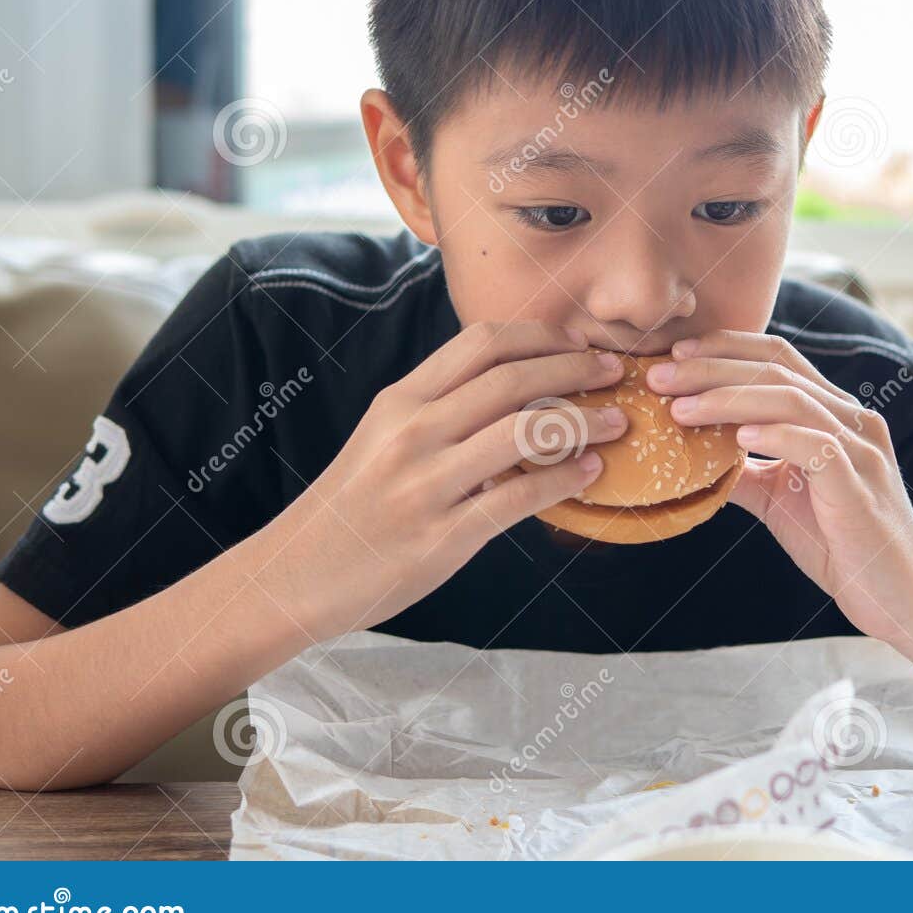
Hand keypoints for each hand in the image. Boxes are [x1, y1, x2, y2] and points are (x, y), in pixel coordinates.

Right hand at [270, 321, 627, 638]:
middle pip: (511, 379)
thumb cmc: (351, 506)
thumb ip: (440, 410)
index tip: (579, 345)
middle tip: (615, 373)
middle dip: (575, 370)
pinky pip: (519, 498)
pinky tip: (590, 473)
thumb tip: (517, 390)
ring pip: (523, 433)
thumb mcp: (383, 439)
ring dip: (583, 423)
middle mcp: (412, 433)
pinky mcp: (441, 537)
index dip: (541, 336)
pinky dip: (564, 480)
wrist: (294, 575)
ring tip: (618, 422)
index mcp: (400, 401)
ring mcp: (425, 485)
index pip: (481, 343)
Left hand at [648, 331, 912, 652]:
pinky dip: (775, 436)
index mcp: (835, 415)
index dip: (725, 348)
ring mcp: (860, 450)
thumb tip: (691, 456)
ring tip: (682, 408)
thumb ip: (745, 471)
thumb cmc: (841, 546)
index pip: (778, 359)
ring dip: (729, 399)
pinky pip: (816, 447)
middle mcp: (853, 420)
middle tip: (660, 377)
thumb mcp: (780, 500)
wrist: (900, 599)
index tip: (674, 355)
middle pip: (777, 371)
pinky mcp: (860, 485)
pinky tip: (737, 438)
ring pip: (791, 401)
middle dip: (712, 367)